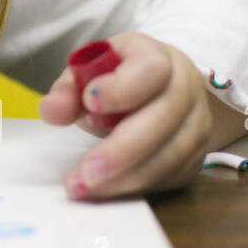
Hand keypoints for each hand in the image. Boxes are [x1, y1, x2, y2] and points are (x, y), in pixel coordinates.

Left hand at [37, 31, 215, 199]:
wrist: (164, 89)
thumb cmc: (119, 77)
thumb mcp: (89, 73)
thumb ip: (68, 90)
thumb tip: (50, 111)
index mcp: (158, 58)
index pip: (151, 69)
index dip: (122, 89)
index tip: (90, 103)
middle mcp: (185, 89)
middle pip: (162, 120)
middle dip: (121, 150)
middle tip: (86, 171)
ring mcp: (196, 124)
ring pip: (169, 156)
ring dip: (125, 178)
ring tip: (85, 187)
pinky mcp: (195, 156)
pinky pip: (170, 176)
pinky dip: (135, 186)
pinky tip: (105, 190)